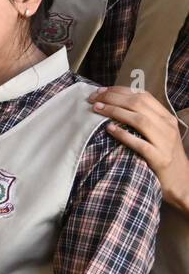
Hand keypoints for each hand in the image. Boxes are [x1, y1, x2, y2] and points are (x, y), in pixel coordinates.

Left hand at [91, 85, 188, 212]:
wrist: (183, 182)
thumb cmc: (164, 155)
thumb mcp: (158, 133)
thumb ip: (143, 119)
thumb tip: (115, 105)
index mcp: (166, 117)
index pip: (143, 96)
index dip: (120, 91)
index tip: (100, 91)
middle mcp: (167, 126)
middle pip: (138, 104)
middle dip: (113, 98)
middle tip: (93, 98)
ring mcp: (165, 142)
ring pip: (139, 120)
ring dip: (115, 112)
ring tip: (97, 109)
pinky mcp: (159, 158)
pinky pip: (140, 144)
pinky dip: (124, 135)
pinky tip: (109, 130)